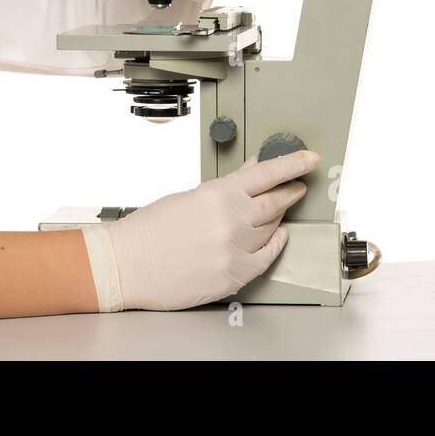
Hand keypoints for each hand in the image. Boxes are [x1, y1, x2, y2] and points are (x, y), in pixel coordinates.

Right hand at [79, 150, 315, 311]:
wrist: (125, 264)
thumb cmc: (149, 230)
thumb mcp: (189, 197)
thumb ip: (226, 186)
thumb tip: (252, 171)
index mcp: (217, 195)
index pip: (266, 174)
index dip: (292, 164)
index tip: (309, 159)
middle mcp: (231, 221)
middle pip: (276, 203)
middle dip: (289, 193)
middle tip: (298, 187)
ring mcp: (234, 250)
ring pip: (272, 230)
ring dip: (277, 218)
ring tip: (278, 211)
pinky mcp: (234, 276)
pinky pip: (266, 259)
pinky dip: (274, 246)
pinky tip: (276, 238)